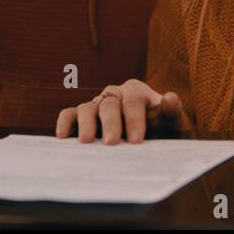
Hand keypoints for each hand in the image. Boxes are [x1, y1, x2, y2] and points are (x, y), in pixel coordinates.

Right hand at [56, 79, 183, 143]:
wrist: (146, 134)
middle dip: (111, 123)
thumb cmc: (158, 127)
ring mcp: (96, 104)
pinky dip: (64, 122)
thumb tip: (171, 98)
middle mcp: (113, 94)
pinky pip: (69, 113)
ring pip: (87, 108)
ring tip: (87, 141)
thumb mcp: (168, 121)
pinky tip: (62, 136)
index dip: (134, 120)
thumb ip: (170, 111)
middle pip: (110, 104)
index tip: (136, 141)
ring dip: (86, 123)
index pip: (133, 101)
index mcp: (135, 90)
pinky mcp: (81, 115)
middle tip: (112, 142)